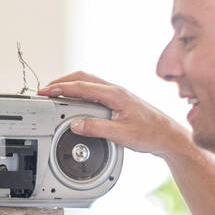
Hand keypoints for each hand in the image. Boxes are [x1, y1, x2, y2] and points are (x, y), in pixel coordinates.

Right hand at [40, 71, 190, 161]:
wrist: (168, 136)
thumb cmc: (151, 134)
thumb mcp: (121, 134)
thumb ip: (96, 128)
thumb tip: (76, 125)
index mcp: (115, 94)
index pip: (82, 87)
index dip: (61, 88)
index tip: (46, 92)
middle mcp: (116, 90)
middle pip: (82, 78)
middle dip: (62, 82)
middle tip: (46, 91)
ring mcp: (118, 94)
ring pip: (88, 82)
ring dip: (70, 85)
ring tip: (56, 93)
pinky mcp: (119, 100)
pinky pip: (94, 90)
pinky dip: (80, 91)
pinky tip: (76, 100)